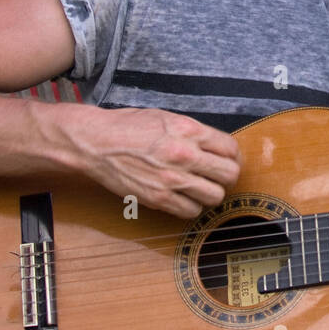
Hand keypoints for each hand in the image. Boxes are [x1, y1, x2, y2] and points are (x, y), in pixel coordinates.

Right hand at [65, 106, 240, 217]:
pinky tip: (182, 198)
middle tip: (216, 176)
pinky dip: (191, 207)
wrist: (97, 142)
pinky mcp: (158, 198)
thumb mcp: (168, 118)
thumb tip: (217, 147)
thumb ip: (194, 133)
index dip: (231, 156)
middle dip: (226, 176)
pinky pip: (191, 211)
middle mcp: (185, 154)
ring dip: (210, 194)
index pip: (231, 149)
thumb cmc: (129, 127)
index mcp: (189, 130)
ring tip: (199, 188)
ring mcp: (172, 178)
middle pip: (229, 175)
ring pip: (215, 196)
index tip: (226, 160)